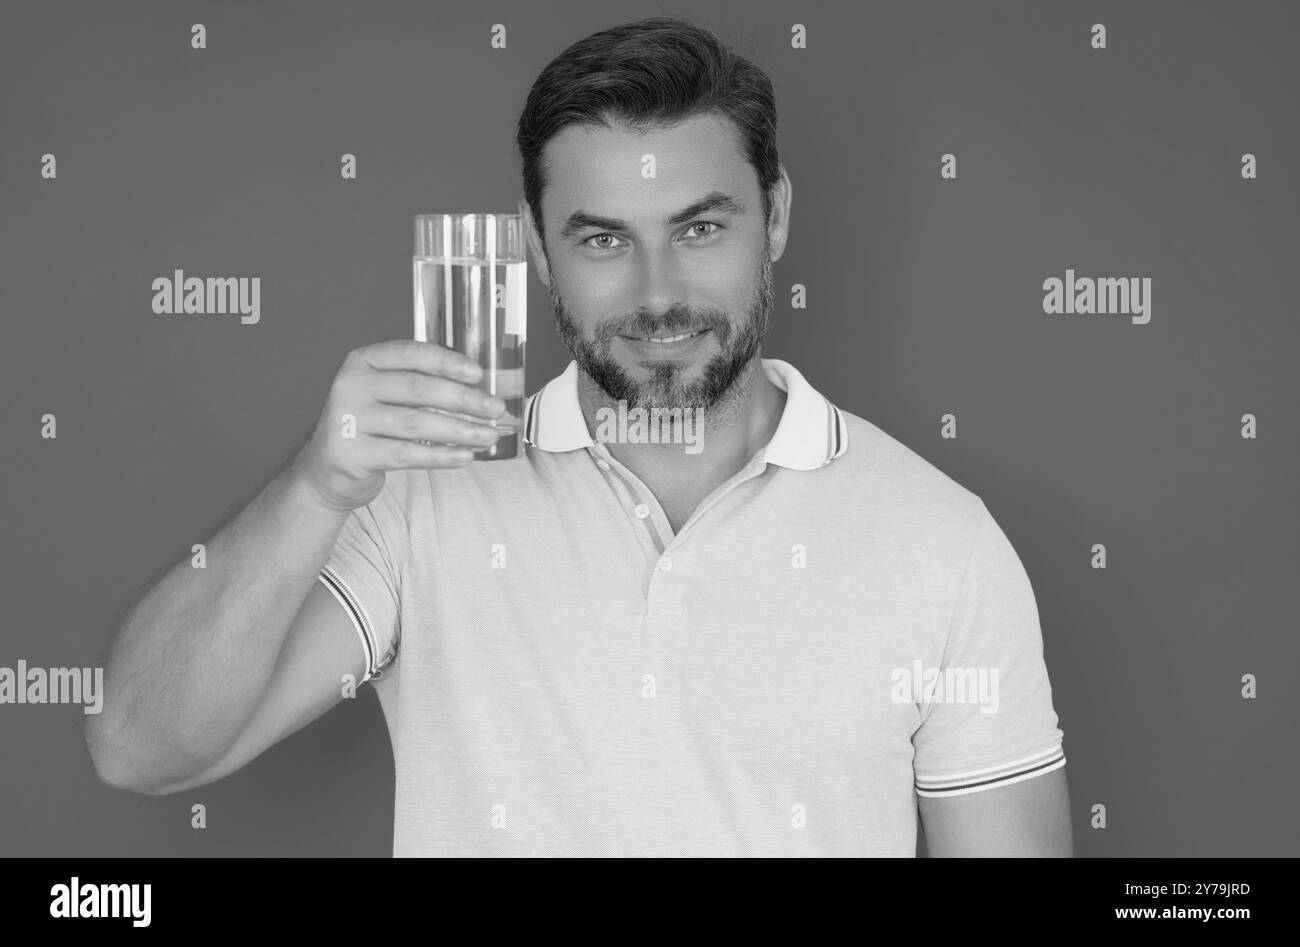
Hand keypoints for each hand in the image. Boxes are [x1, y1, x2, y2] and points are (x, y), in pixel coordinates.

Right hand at [291, 340, 506, 511]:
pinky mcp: (352, 454)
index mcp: (363, 362)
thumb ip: (421, 385)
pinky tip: (465, 457)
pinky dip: (441, 456)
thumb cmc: (370, 426)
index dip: (446, 361)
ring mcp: (349, 420)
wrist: (326, 469)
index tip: (477, 373)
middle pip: (418, 389)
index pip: (409, 353)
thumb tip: (481, 390)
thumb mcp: (385, 395)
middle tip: (495, 409)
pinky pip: (406, 455)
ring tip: (487, 436)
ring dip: (459, 430)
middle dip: (464, 399)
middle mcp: (352, 386)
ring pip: (415, 423)